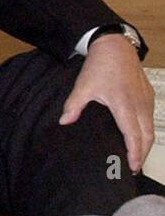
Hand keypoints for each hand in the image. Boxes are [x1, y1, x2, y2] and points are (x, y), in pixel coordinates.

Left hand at [60, 34, 154, 171]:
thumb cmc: (99, 67)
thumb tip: (64, 122)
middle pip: (147, 136)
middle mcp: (140, 105)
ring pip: (151, 128)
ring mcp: (147, 101)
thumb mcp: (83, 86)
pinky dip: (147, 132)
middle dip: (142, 153)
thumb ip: (74, 105)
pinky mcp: (149, 96)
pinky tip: (139, 138)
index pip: (133, 135)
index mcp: (124, 105)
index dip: (134, 152)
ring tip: (136, 157)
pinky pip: (151, 119)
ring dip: (146, 144)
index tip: (132, 166)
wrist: (115, 47)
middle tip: (133, 167)